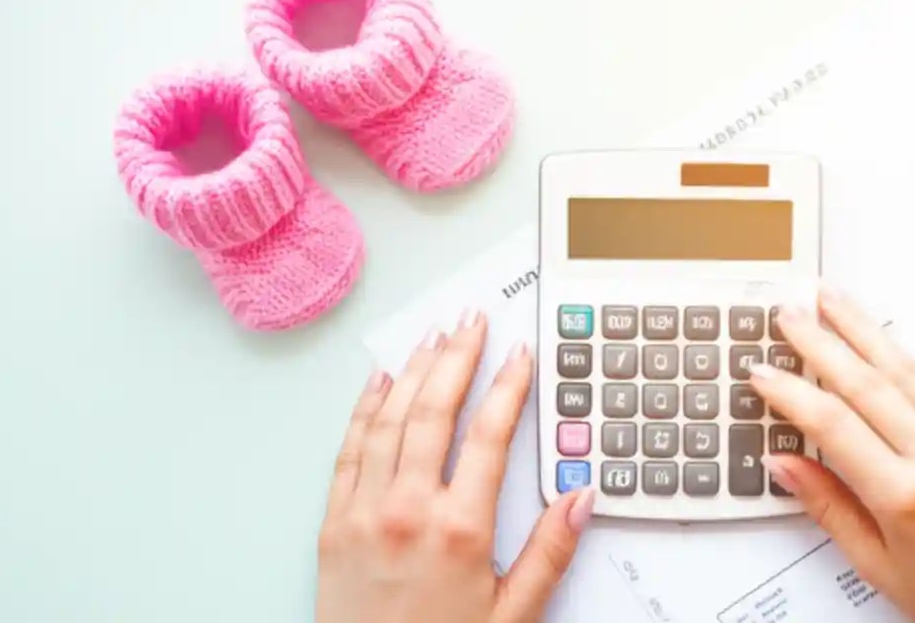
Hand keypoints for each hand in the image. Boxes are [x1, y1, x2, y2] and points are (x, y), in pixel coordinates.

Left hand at [316, 310, 595, 622]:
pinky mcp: (332, 524)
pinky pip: (348, 449)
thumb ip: (550, 553)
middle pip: (434, 411)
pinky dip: (364, 409)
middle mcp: (407, 510)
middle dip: (457, 358)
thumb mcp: (512, 616)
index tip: (520, 355)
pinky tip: (378, 383)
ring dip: (412, 372)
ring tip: (433, 338)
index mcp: (459, 530)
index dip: (508, 387)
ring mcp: (363, 512)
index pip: (488, 436)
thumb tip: (582, 497)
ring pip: (389, 420)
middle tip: (473, 321)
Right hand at [751, 285, 914, 622]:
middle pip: (867, 381)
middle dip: (821, 339)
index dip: (790, 391)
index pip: (831, 422)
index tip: (762, 370)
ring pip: (911, 371)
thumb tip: (783, 461)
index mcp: (906, 497)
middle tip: (792, 310)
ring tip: (835, 302)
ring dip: (867, 332)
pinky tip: (893, 357)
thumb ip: (826, 504)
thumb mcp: (875, 564)